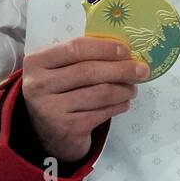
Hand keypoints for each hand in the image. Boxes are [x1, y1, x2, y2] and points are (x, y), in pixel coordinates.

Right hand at [20, 36, 148, 163]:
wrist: (46, 133)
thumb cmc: (59, 91)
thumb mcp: (59, 69)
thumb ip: (80, 56)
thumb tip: (123, 50)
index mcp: (37, 62)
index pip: (75, 48)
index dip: (104, 47)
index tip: (126, 50)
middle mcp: (39, 85)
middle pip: (89, 71)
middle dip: (121, 69)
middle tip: (142, 70)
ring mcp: (51, 109)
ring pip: (99, 93)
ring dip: (123, 90)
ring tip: (132, 88)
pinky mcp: (66, 129)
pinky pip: (101, 113)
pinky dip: (118, 106)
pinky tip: (123, 103)